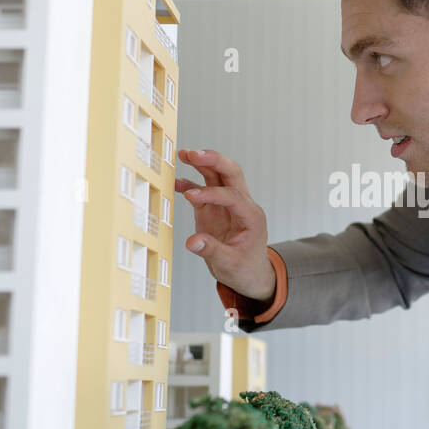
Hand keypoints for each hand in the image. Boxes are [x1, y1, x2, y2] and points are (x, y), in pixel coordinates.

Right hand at [176, 148, 276, 301]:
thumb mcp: (230, 264)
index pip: (233, 196)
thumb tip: (192, 242)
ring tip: (184, 155)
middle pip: (231, 173)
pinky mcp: (214, 209)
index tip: (191, 196)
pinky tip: (176, 182)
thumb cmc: (244, 268)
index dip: (212, 194)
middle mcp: (241, 205)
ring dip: (202, 163)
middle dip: (214, 160)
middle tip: (194, 154)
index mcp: (252, 216)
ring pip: (217, 176)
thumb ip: (212, 250)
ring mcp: (226, 205)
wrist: (248, 274)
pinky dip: (190, 184)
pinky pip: (202, 191)